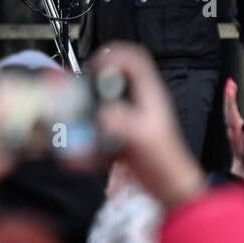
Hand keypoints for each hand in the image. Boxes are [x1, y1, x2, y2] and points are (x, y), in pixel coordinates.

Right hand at [91, 43, 205, 208]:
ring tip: (74, 121)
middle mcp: (137, 101)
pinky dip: (86, 133)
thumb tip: (97, 114)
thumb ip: (119, 121)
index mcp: (149, 94)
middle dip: (91, 83)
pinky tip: (81, 149)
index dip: (113, 56)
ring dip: (84, 109)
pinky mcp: (119, 132)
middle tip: (77, 94)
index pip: (134, 59)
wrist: (168, 186)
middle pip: (112, 77)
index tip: (94, 68)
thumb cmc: (162, 160)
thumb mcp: (141, 136)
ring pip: (101, 101)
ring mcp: (128, 116)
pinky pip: (97, 124)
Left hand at [224, 77, 243, 182]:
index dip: (230, 97)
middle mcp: (231, 127)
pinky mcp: (234, 131)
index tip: (230, 85)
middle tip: (230, 81)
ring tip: (231, 87)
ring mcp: (232, 129)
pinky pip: (232, 114)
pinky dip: (231, 106)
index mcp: (235, 130)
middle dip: (229, 94)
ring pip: (228, 110)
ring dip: (229, 98)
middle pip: (228, 107)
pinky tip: (232, 102)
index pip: (231, 110)